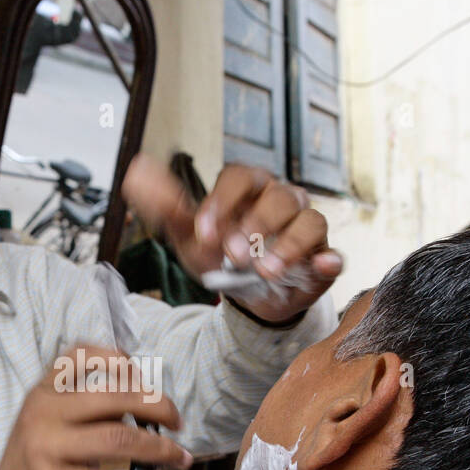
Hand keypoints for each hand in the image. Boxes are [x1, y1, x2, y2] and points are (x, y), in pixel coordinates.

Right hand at [0, 344, 192, 469]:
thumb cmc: (37, 469)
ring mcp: (45, 450)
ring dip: (158, 450)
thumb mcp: (51, 428)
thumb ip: (88, 412)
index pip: (79, 356)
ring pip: (119, 439)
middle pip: (114, 397)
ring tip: (177, 459)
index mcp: (43, 394)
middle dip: (157, 406)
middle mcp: (41, 414)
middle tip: (178, 421)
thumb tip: (146, 407)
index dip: (116, 358)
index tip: (142, 375)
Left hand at [122, 154, 342, 322]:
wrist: (246, 299)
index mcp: (249, 189)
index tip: (205, 232)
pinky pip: (333, 254)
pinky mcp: (323, 258)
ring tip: (264, 271)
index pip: (240, 177)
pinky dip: (329, 260)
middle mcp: (282, 200)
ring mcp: (306, 227)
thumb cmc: (220, 258)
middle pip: (278, 195)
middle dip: (255, 223)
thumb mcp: (189, 236)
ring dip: (287, 245)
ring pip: (309, 220)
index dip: (222, 202)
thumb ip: (166, 205)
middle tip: (233, 254)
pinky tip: (321, 265)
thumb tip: (135, 169)